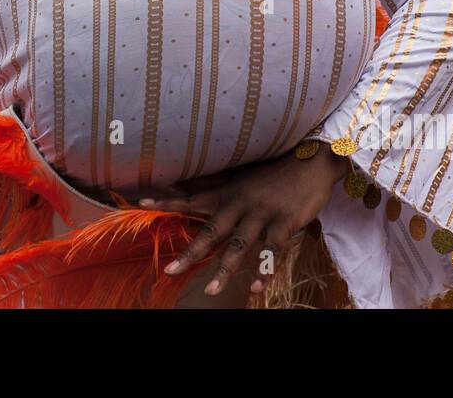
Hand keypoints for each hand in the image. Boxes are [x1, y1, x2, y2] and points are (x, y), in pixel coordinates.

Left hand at [140, 147, 348, 296]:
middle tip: (170, 270)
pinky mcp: (285, 223)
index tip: (141, 203)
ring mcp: (262, 214)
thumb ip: (215, 183)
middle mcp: (240, 203)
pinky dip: (263, 270)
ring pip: (239, 245)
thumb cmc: (273, 170)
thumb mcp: (241, 174)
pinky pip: (271, 251)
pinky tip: (255, 287)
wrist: (310, 161)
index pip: (192, 198)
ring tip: (211, 290)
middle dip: (190, 252)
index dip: (167, 201)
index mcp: (228, 192)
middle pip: (211, 231)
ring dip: (224, 270)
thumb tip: (184, 181)